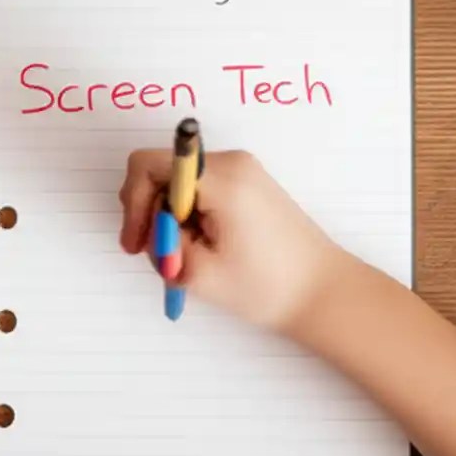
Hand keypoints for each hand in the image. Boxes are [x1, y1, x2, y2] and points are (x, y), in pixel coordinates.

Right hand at [118, 149, 346, 331]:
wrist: (323, 292)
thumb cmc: (269, 287)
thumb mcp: (199, 273)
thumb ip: (161, 244)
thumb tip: (150, 228)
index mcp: (222, 179)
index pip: (149, 165)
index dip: (132, 201)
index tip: (137, 241)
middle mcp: (231, 163)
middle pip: (162, 172)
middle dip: (150, 214)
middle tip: (157, 255)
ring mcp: (242, 170)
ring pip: (178, 183)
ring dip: (169, 219)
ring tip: (183, 257)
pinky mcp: (246, 183)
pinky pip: (198, 189)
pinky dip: (188, 216)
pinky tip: (199, 247)